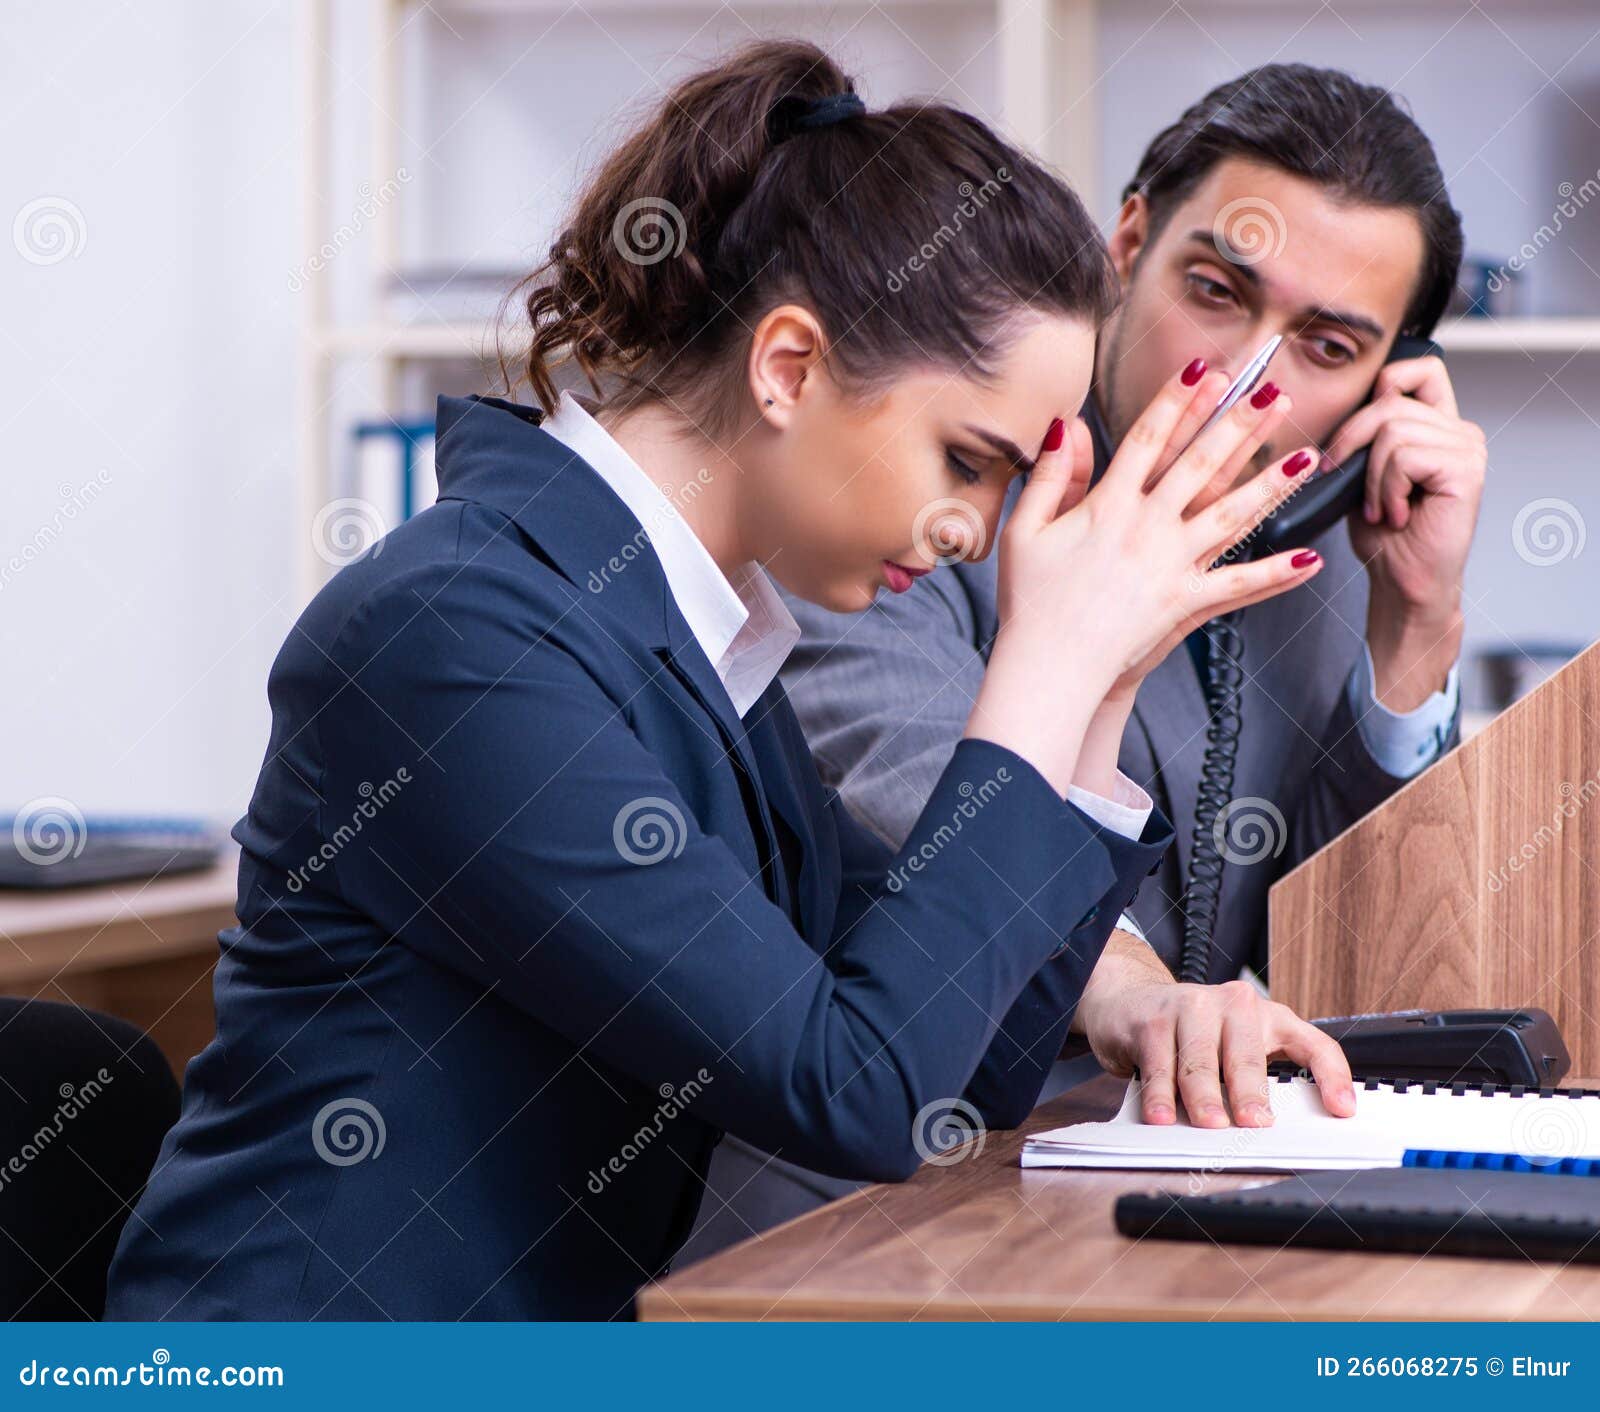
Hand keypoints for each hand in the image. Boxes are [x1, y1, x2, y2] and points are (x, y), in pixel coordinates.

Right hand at [968, 358, 1325, 794]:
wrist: (1047, 666)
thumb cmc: (1029, 601)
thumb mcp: (1024, 530)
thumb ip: (1051, 476)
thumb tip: (1067, 426)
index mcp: (1107, 505)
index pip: (1150, 438)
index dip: (1178, 400)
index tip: (1205, 370)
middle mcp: (1146, 528)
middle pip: (1202, 464)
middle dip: (1239, 424)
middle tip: (1271, 392)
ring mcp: (1170, 566)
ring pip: (1232, 516)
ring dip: (1273, 485)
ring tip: (1308, 458)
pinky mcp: (1184, 604)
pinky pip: (1238, 587)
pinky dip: (1275, 575)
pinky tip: (1309, 558)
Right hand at [1071, 932, 1356, 1125]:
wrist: (1129, 1001)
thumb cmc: (1192, 1033)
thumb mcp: (1233, 1048)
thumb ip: (1254, 1082)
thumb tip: (1271, 1135)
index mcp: (1267, 1016)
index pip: (1313, 1044)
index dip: (1332, 1077)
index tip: (1342, 1110)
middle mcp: (1234, 1005)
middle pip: (1248, 1056)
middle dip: (1251, 1094)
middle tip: (1257, 1124)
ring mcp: (1192, 1006)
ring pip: (1202, 1060)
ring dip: (1205, 1097)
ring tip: (1209, 1124)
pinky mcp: (1154, 1017)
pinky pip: (1160, 1062)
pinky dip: (1160, 1093)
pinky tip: (1161, 1113)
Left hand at [1326, 353, 1483, 708]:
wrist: (1403, 581)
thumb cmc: (1385, 535)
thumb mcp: (1361, 473)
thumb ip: (1366, 433)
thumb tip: (1342, 405)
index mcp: (1436, 424)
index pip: (1417, 368)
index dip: (1380, 386)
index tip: (1351, 437)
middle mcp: (1459, 430)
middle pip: (1389, 400)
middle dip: (1351, 442)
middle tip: (1348, 483)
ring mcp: (1467, 448)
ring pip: (1392, 428)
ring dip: (1371, 476)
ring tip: (1383, 507)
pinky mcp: (1466, 469)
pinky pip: (1404, 455)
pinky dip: (1386, 488)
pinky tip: (1397, 514)